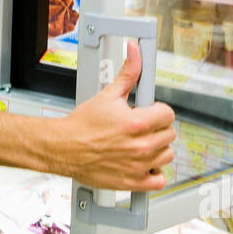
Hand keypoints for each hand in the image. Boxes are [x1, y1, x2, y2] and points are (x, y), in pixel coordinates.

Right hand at [54, 40, 175, 191]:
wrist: (63, 148)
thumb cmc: (81, 125)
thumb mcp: (107, 94)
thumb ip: (128, 73)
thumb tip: (135, 52)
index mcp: (137, 123)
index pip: (168, 114)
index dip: (159, 111)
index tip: (150, 112)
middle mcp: (140, 145)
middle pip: (169, 134)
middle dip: (157, 129)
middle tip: (142, 128)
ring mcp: (138, 165)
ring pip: (167, 156)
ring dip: (158, 150)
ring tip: (142, 144)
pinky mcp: (132, 181)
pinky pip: (159, 180)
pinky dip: (155, 173)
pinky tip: (144, 164)